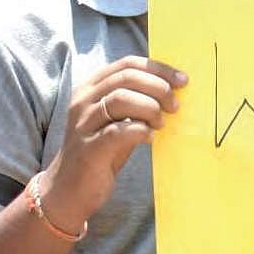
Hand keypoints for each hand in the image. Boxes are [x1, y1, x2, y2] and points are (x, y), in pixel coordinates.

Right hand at [40, 57, 186, 233]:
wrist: (70, 189)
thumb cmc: (101, 152)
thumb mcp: (119, 121)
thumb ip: (137, 103)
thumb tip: (174, 92)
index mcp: (91, 88)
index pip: (127, 64)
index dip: (158, 68)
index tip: (183, 80)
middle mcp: (83, 101)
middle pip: (126, 78)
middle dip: (158, 88)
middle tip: (175, 106)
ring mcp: (83, 124)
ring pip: (120, 99)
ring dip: (150, 109)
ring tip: (161, 123)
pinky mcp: (89, 148)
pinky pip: (118, 131)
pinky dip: (140, 131)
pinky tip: (150, 138)